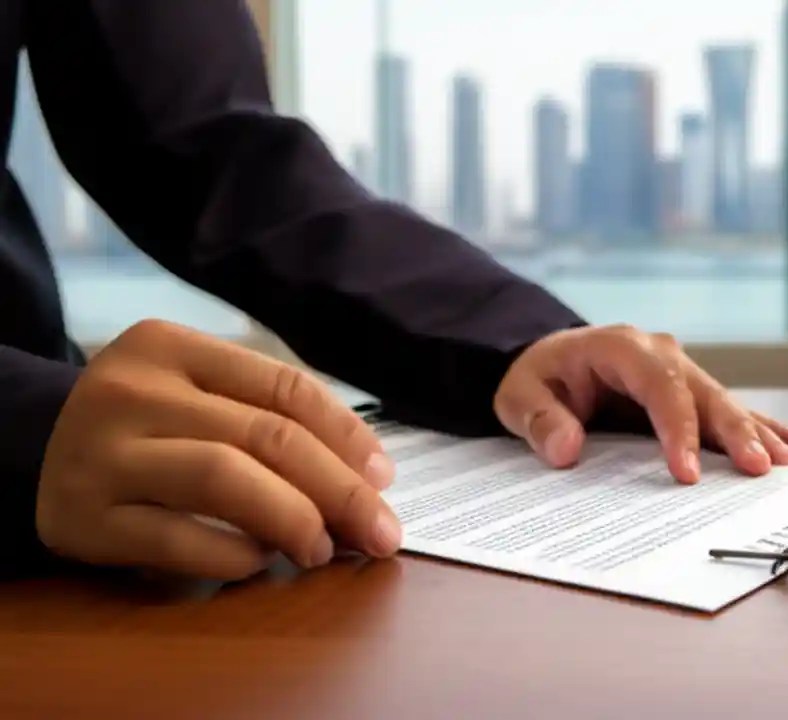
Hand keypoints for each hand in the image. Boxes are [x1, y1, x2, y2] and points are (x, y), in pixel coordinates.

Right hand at [36, 320, 401, 580]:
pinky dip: (235, 555)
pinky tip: (260, 562)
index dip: (347, 435)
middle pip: (266, 436)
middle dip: (340, 489)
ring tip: (324, 549)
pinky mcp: (82, 518)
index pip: (283, 387)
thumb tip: (369, 479)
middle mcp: (131, 390)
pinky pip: (179, 540)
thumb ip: (269, 420)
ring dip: (294, 519)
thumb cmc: (147, 426)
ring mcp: (101, 453)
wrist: (31, 453)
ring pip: (225, 479)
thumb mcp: (196, 396)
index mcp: (170, 347)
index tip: (385, 477)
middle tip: (381, 532)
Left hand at [493, 324, 787, 483]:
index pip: (660, 387)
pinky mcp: (691, 394)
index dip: (678, 430)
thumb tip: (566, 449)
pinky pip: (730, 411)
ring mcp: (683, 372)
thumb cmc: (537, 377)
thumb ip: (540, 420)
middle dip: (735, 432)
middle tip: (759, 469)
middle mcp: (663, 355)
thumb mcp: (520, 396)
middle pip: (706, 394)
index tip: (686, 474)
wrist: (548, 362)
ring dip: (758, 433)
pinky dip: (762, 427)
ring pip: (727, 403)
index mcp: (624, 347)